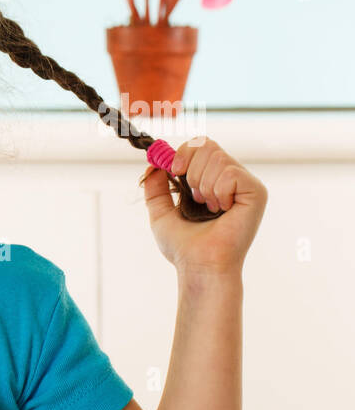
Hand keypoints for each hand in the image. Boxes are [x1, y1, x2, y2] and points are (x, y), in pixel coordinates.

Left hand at [141, 137, 267, 276]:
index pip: (201, 145)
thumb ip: (155, 187)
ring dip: (203, 185)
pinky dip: (217, 192)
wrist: (199, 265)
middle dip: (191, 170)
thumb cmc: (184, 246)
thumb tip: (152, 164)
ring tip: (208, 207)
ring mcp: (245, 184)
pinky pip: (230, 173)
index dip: (183, 153)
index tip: (174, 170)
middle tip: (194, 197)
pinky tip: (222, 210)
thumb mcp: (160, 212)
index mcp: (212, 180)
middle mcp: (231, 179)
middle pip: (208, 144)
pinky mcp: (257, 192)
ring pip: (218, 157)